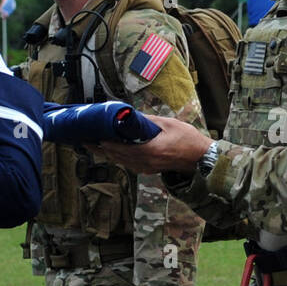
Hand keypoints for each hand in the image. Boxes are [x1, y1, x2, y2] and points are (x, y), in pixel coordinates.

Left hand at [96, 114, 211, 174]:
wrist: (200, 158)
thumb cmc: (188, 140)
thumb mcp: (168, 124)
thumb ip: (148, 121)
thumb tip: (131, 116)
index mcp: (150, 150)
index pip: (122, 148)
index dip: (106, 144)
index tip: (94, 138)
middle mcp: (146, 162)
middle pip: (117, 157)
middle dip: (100, 149)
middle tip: (86, 142)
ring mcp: (147, 168)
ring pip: (122, 162)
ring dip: (107, 154)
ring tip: (94, 146)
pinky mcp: (149, 169)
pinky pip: (129, 165)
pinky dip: (119, 158)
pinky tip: (112, 152)